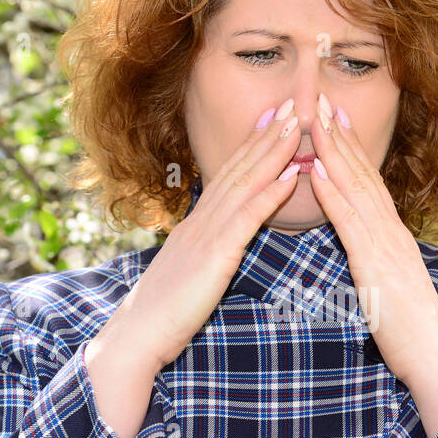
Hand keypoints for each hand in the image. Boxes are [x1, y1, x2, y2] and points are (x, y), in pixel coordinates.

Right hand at [90, 98, 302, 371]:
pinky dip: (269, 192)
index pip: (229, 175)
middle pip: (239, 168)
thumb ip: (205, 252)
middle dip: (269, 134)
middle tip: (295, 102)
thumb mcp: (188, 273)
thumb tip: (219, 243)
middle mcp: (201, 220)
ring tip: (299, 124)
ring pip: (245, 183)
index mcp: (196, 224)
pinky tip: (290, 174)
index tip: (275, 117)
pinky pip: (246, 218)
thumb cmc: (163, 313)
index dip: (254, 144)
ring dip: (274, 151)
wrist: (138, 335)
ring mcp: (207, 234)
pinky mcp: (214, 256)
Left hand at [305, 92, 437, 387]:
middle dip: (340, 135)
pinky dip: (334, 195)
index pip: (370, 183)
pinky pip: (352, 224)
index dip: (351, 148)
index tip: (334, 117)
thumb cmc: (410, 331)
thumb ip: (376, 261)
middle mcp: (393, 232)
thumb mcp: (389, 286)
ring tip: (315, 119)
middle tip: (320, 98)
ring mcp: (387, 246)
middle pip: (364, 175)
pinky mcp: (378, 267)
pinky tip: (317, 172)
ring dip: (334, 151)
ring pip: (357, 189)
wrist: (434, 357)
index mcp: (394, 237)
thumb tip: (362, 247)